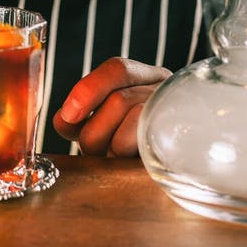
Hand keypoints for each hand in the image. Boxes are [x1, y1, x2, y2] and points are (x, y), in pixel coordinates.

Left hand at [53, 57, 171, 156]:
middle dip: (96, 132)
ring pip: (133, 120)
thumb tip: (63, 119)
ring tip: (113, 159)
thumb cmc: (126, 148)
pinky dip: (129, 155)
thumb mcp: (102, 125)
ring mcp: (177, 114)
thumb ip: (82, 118)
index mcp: (144, 78)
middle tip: (95, 152)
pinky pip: (147, 142)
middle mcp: (164, 89)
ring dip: (113, 146)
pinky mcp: (182, 142)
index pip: (118, 69)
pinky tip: (126, 164)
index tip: (69, 116)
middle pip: (119, 99)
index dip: (89, 89)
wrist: (173, 177)